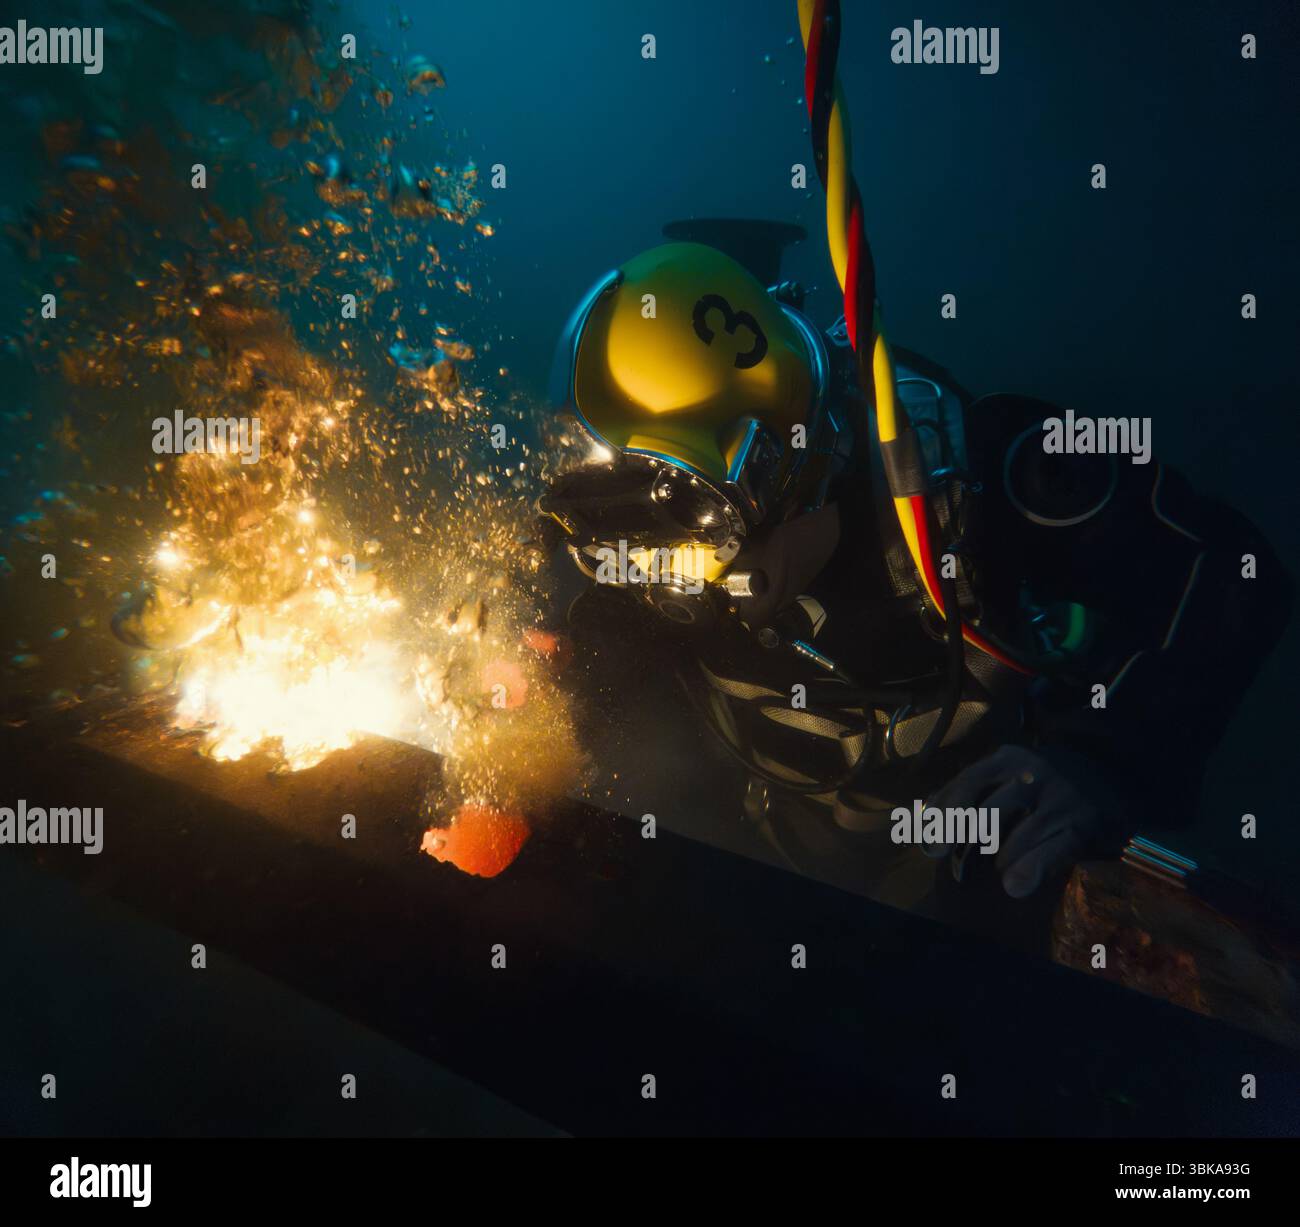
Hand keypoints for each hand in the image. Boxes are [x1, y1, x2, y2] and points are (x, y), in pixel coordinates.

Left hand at [924, 745, 1114, 897]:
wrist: (1110, 770)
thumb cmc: (1042, 779)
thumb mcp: (1006, 771)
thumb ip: (969, 788)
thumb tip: (925, 810)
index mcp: (1006, 760)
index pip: (966, 784)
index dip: (944, 816)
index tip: (930, 846)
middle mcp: (1031, 774)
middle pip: (987, 813)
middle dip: (964, 841)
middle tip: (950, 862)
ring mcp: (1058, 798)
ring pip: (1016, 838)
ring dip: (1000, 861)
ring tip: (1000, 869)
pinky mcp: (1082, 824)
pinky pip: (1052, 850)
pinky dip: (1030, 869)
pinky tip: (1015, 888)